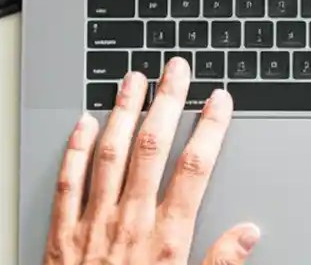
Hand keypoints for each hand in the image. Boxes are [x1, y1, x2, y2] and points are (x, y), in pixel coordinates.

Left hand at [44, 57, 260, 264]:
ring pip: (109, 154)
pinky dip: (76, 150)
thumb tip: (248, 233)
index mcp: (167, 240)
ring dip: (122, 111)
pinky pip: (68, 183)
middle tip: (176, 69)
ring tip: (133, 79)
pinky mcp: (62, 236)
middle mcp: (130, 223)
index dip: (209, 129)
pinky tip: (84, 124)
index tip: (219, 100)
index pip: (195, 169)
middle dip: (166, 103)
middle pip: (151, 148)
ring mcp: (93, 226)